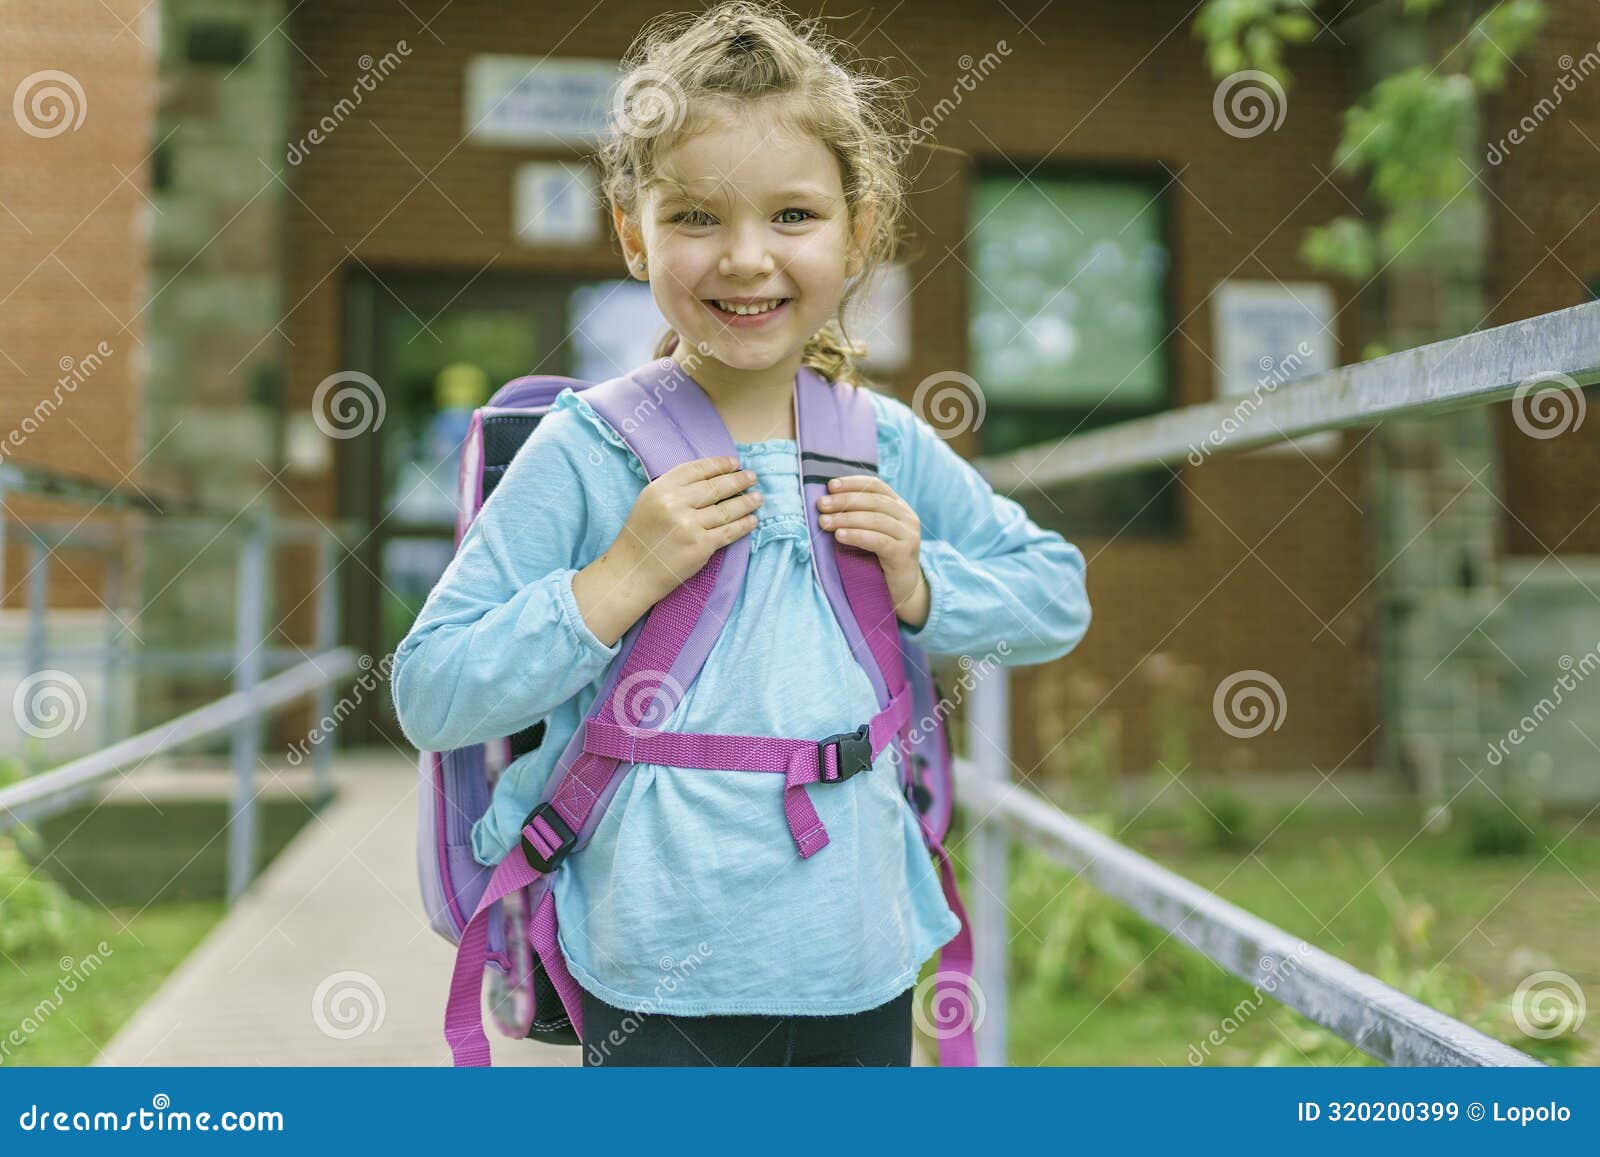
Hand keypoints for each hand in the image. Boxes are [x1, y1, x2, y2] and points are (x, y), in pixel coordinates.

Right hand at [573, 455, 760, 644]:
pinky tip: (752, 520)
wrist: (633, 572)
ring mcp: (689, 525)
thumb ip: (673, 488)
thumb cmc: (641, 538)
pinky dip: (744, 525)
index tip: (735, 463)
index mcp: (661, 489)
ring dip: (747, 502)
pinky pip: (729, 531)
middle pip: (716, 487)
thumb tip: (710, 477)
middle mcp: (675, 504)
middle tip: (752, 476)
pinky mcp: (700, 546)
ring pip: (727, 509)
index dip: (720, 464)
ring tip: (758, 497)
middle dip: (738, 480)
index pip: (698, 469)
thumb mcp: (649, 502)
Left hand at [816, 475, 929, 628]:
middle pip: (874, 501)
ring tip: (824, 522)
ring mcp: (909, 535)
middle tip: (821, 505)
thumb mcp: (870, 532)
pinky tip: (839, 536)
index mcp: (899, 506)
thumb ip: (858, 515)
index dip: (852, 483)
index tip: (830, 486)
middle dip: (844, 501)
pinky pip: (878, 540)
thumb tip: (826, 500)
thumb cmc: (879, 560)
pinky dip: (857, 536)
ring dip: (846, 519)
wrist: (901, 591)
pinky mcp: (904, 553)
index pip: (876, 486)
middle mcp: (907, 517)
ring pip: (875, 519)